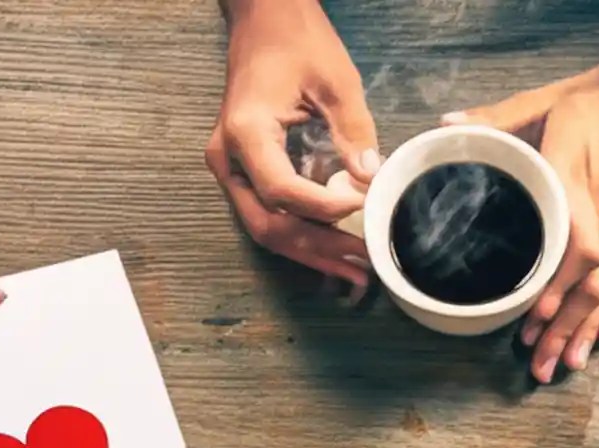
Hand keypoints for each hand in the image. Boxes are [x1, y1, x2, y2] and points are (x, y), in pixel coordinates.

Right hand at [208, 0, 379, 290]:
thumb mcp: (335, 81)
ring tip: (351, 270)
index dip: (324, 208)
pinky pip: (266, 212)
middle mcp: (228, 157)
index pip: (282, 190)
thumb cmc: (296, 40)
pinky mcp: (241, 169)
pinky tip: (332, 249)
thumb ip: (353, 133)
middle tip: (360, 267)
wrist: (264, 18)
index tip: (364, 209)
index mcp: (245, 131)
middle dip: (316, 249)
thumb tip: (371, 179)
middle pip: (267, 224)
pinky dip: (299, 234)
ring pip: (264, 227)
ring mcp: (230, 166)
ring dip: (309, 251)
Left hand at [444, 64, 598, 382]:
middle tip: (538, 365)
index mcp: (576, 184)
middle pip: (588, 281)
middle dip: (562, 327)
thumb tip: (446, 124)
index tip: (533, 316)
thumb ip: (496, 120)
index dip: (556, 285)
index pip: (574, 243)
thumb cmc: (593, 102)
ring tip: (567, 366)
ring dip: (585, 330)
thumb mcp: (542, 103)